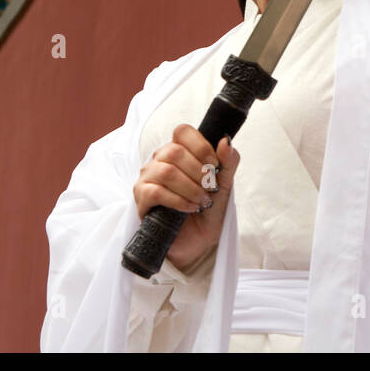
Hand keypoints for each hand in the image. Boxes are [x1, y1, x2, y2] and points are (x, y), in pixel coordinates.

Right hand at [132, 125, 239, 272]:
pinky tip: (190, 208)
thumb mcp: (225, 183)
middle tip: (210, 189)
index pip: (183, 132)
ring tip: (202, 201)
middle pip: (174, 151)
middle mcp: (159, 160)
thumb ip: (228, 161)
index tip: (215, 166)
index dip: (201, 146)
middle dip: (198, 172)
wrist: (198, 239)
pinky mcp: (141, 199)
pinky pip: (156, 192)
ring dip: (190, 188)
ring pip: (166, 171)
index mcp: (179, 150)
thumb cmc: (209, 207)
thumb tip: (225, 140)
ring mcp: (147, 178)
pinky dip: (178, 200)